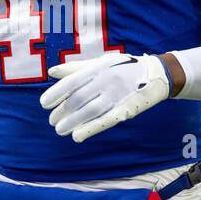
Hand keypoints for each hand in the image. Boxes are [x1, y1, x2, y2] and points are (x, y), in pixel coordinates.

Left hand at [39, 52, 169, 142]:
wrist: (156, 74)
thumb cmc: (123, 67)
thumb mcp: (100, 62)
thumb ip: (75, 68)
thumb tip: (51, 71)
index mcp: (98, 68)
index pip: (71, 82)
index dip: (56, 94)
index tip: (44, 104)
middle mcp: (107, 80)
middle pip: (78, 99)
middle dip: (62, 112)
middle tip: (52, 121)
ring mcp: (117, 95)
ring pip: (89, 111)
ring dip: (71, 122)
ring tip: (60, 130)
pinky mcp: (126, 110)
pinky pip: (105, 121)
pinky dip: (90, 129)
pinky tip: (77, 136)